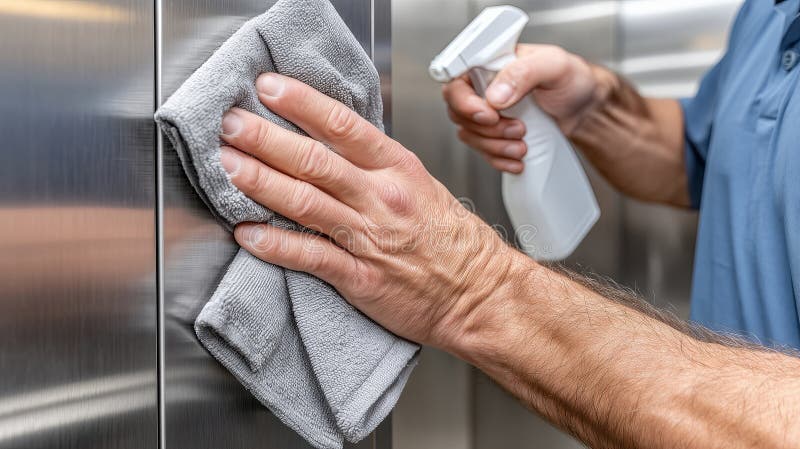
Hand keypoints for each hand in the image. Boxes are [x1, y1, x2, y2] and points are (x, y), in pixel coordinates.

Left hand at [217, 73, 525, 347]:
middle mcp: (381, 198)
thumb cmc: (449, 238)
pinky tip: (246, 234)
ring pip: (306, 203)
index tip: (269, 88)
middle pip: (315, 161)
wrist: (477, 291)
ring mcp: (369, 238)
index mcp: (396, 169)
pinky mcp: (360, 277)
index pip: (343, 126)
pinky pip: (311, 257)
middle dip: (267, 139)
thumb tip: (329, 137)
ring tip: (228, 165)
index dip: (302, 104)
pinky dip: (275, 245)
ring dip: (261, 182)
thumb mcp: (419, 183)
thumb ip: (374, 163)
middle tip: (232, 123)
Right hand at [442, 44, 598, 172]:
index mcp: (490, 64)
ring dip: (495, 146)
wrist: (587, 109)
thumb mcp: (553, 66)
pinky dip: (499, 159)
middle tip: (517, 128)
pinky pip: (483, 151)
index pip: (457, 82)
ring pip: (470, 135)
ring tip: (522, 143)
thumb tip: (495, 95)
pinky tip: (517, 157)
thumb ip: (523, 73)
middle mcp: (484, 88)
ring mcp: (488, 113)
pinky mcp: (495, 134)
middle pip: (459, 114)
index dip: (465, 103)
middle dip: (488, 129)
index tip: (490, 115)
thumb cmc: (572, 80)